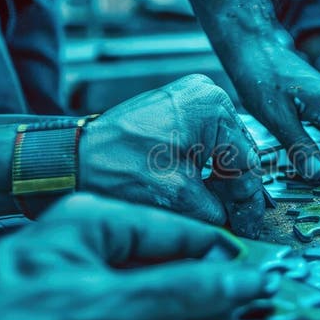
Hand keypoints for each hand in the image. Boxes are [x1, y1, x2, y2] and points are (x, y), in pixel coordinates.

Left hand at [79, 74, 262, 237]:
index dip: (249, 201)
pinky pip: (202, 144)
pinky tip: (198, 193)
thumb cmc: (111, 167)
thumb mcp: (180, 198)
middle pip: (236, 153)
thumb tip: (234, 222)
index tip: (248, 224)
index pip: (248, 162)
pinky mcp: (173, 111)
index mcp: (211, 106)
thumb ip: (218, 211)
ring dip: (218, 182)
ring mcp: (188, 99)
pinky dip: (202, 170)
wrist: (71, 162)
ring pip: (220, 151)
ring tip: (214, 212)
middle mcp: (203, 95)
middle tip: (234, 222)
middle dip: (233, 191)